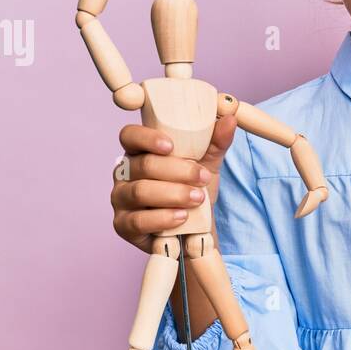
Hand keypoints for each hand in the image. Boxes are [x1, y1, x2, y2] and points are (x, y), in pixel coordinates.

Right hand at [111, 116, 238, 253]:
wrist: (195, 229)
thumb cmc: (192, 189)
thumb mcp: (207, 164)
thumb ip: (216, 142)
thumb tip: (229, 119)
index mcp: (139, 152)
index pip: (130, 136)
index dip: (147, 138)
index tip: (170, 146)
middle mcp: (124, 173)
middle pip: (143, 165)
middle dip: (177, 171)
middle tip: (202, 178)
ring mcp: (121, 199)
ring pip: (140, 192)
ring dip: (173, 194)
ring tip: (197, 198)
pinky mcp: (123, 225)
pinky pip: (138, 220)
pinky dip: (163, 218)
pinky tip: (181, 217)